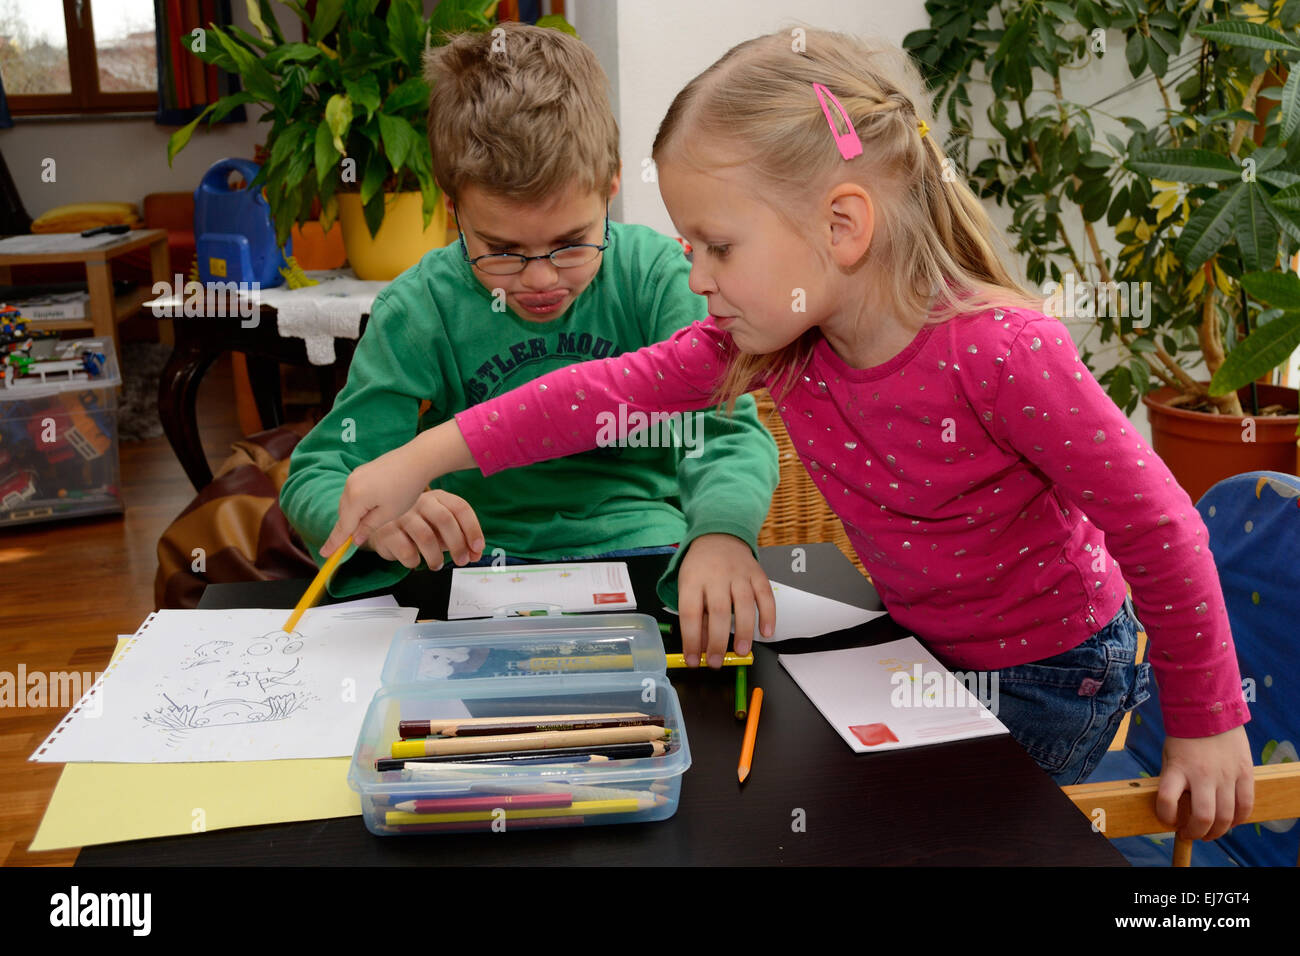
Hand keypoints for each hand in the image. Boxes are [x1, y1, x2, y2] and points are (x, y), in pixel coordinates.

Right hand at [322, 441, 435, 556]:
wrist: (417, 460)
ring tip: (363, 526)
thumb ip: (368, 527)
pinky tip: (368, 509)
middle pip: (343, 514)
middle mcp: (350, 485)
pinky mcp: (361, 471)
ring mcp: (355, 476)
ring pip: (348, 503)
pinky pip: (354, 493)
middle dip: (345, 529)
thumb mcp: (389, 513)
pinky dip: (357, 504)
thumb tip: (354, 539)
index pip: (343, 526)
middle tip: (345, 545)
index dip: (334, 543)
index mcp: (356, 497)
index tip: (324, 554)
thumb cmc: (406, 488)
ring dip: (352, 516)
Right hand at [365, 490, 485, 569]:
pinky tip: (415, 561)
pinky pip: (406, 551)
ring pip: (426, 537)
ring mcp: (401, 515)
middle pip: (445, 520)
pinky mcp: (386, 532)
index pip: (460, 508)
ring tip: (437, 565)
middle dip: (457, 545)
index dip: (472, 529)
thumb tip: (474, 553)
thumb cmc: (415, 526)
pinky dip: (414, 561)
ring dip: (436, 557)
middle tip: (462, 561)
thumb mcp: (438, 527)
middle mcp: (420, 502)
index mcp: (437, 497)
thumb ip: (457, 537)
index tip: (477, 549)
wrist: (376, 526)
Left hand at [675, 534, 774, 667]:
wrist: (719, 536)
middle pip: (718, 610)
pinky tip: (767, 632)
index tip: (693, 661)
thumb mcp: (689, 587)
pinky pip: (766, 595)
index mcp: (692, 579)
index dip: (691, 639)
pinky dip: (768, 615)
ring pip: (744, 603)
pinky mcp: (757, 573)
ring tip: (742, 652)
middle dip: (718, 640)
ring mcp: (739, 573)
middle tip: (717, 662)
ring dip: (744, 630)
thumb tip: (701, 649)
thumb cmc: (701, 569)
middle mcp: (716, 575)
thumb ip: (696, 617)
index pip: (690, 612)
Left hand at [1156, 725, 1253, 840]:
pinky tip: (1231, 822)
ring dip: (1217, 831)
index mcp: (1177, 768)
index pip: (1166, 800)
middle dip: (1195, 833)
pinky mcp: (1244, 773)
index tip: (1167, 819)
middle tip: (1191, 834)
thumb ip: (1173, 779)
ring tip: (1209, 832)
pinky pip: (1246, 805)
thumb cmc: (1185, 736)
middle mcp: (1202, 774)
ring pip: (1226, 817)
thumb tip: (1176, 808)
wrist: (1210, 709)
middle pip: (1203, 817)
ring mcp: (1226, 775)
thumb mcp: (1170, 755)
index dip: (1164, 815)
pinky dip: (1239, 819)